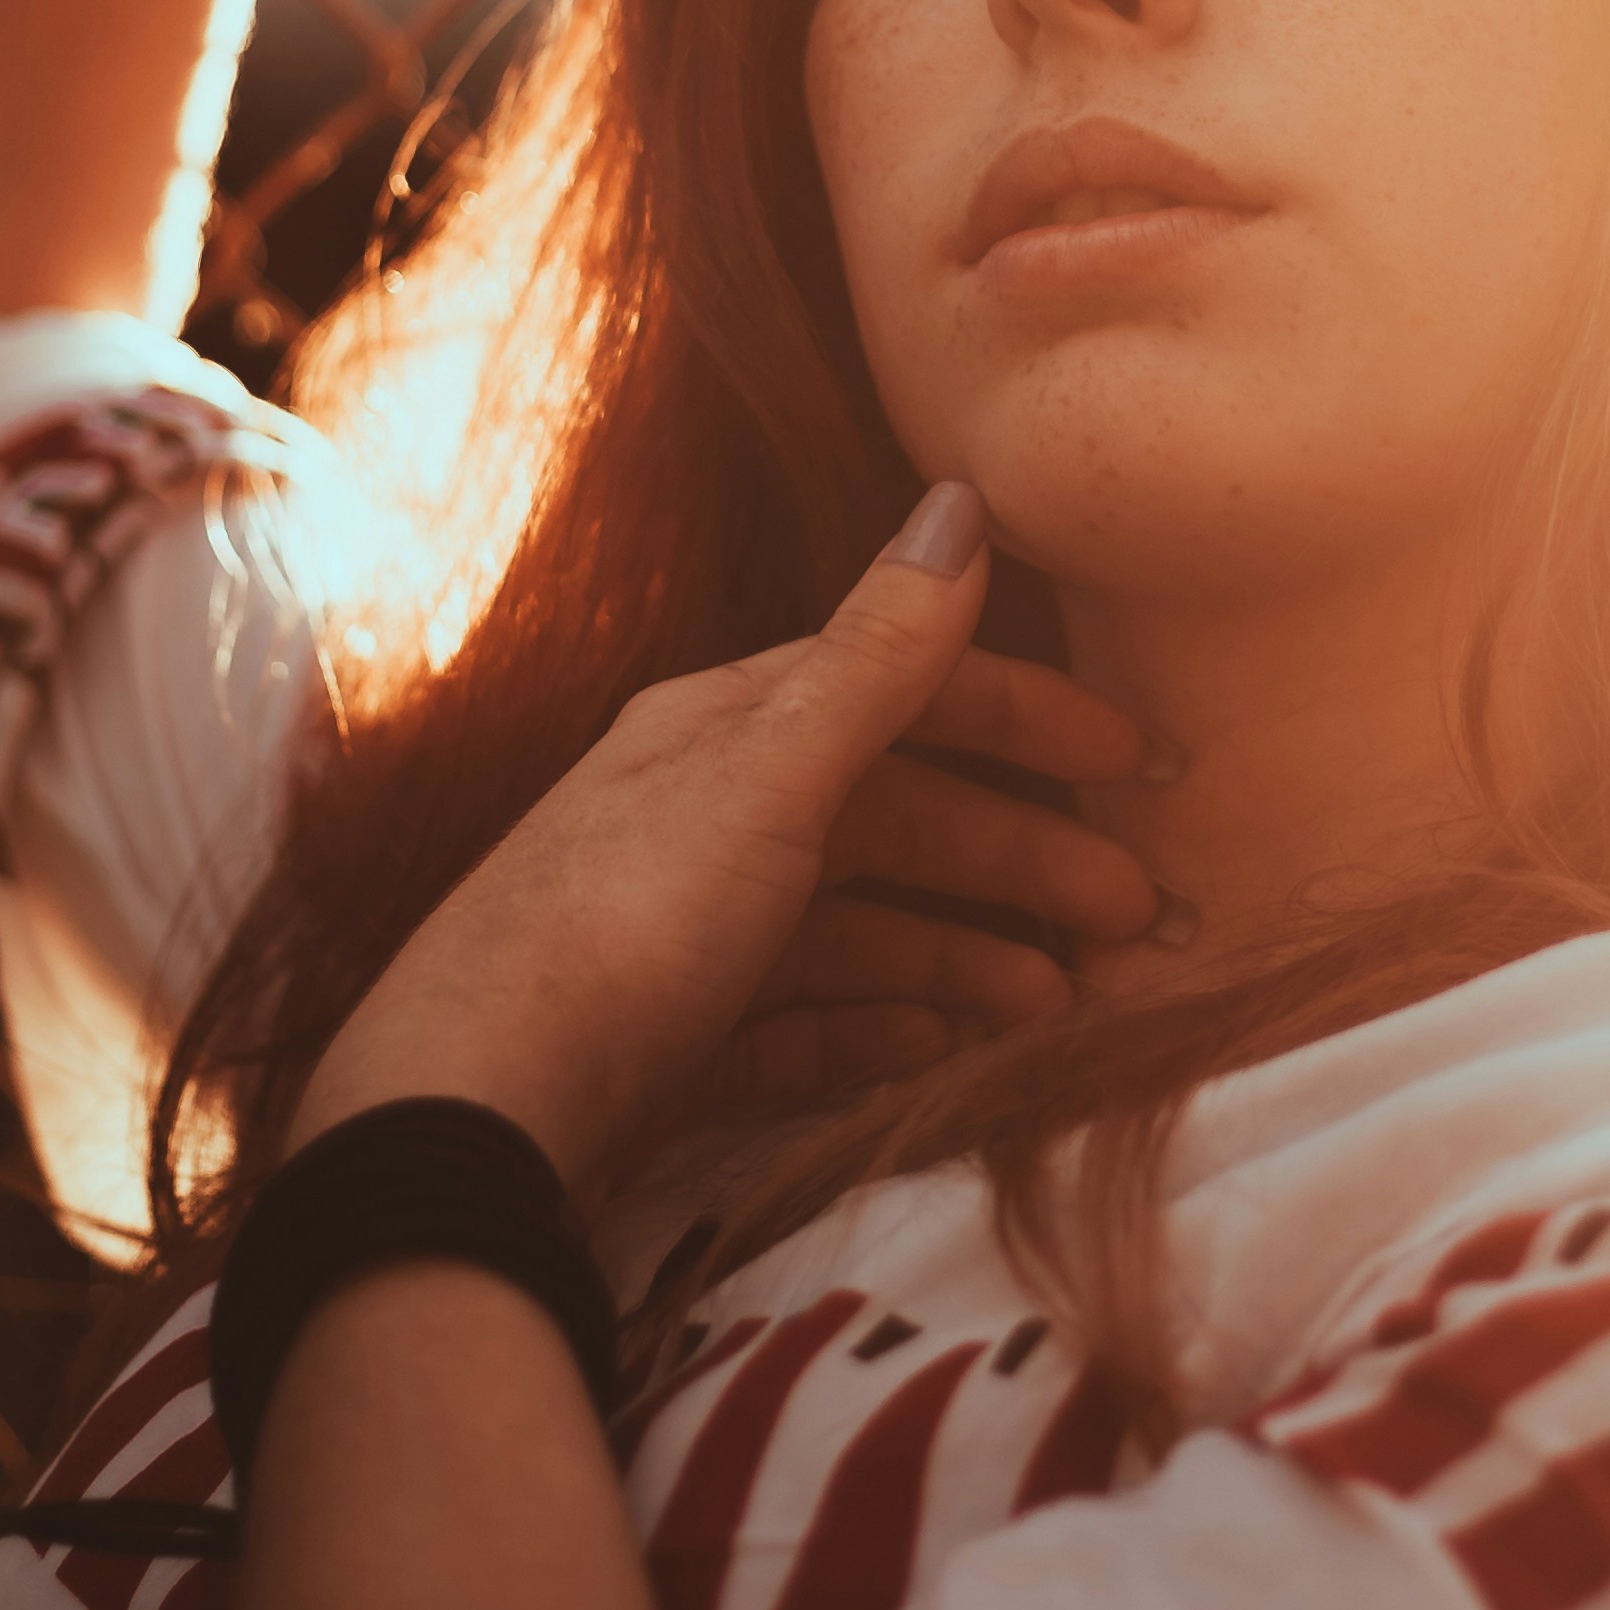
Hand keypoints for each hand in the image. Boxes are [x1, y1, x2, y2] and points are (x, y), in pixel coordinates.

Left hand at [287, 497, 1157, 1200]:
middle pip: (895, 820)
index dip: (1026, 719)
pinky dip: (879, 1028)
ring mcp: (681, 938)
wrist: (468, 1115)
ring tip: (1057, 1004)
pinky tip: (944, 1049)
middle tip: (1137, 921)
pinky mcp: (669, 1046)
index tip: (1140, 766)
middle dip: (1019, 862)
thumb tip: (963, 494)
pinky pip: (802, 1022)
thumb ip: (879, 652)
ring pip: (858, 926)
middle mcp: (700, 816)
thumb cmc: (627, 923)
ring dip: (965, 955)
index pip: (902, 692)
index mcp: (721, 730)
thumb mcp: (768, 774)